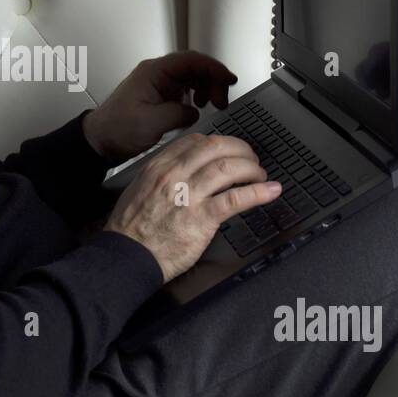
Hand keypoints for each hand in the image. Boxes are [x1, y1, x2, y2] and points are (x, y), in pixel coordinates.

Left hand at [82, 50, 237, 164]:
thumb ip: (179, 113)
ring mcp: (159, 84)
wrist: (100, 140)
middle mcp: (157, 74)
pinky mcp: (160, 95)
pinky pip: (185, 89)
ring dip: (207, 88)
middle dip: (213, 80)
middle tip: (222, 99)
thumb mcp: (152, 123)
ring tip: (212, 105)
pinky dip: (197, 96)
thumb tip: (195, 111)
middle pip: (194, 67)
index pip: (191, 60)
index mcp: (153, 72)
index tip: (228, 79)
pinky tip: (198, 109)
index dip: (213, 67)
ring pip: (192, 77)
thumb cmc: (116, 129)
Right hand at [104, 132, 281, 283]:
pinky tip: (270, 191)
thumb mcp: (141, 189)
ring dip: (252, 168)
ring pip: (229, 167)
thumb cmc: (131, 228)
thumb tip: (186, 172)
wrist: (127, 255)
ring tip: (261, 175)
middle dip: (241, 149)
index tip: (229, 149)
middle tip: (251, 159)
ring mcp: (189, 195)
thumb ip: (163, 176)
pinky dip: (258, 192)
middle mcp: (175, 175)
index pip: (196, 141)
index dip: (219, 142)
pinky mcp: (201, 218)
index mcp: (160, 166)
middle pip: (217, 147)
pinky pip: (236, 198)